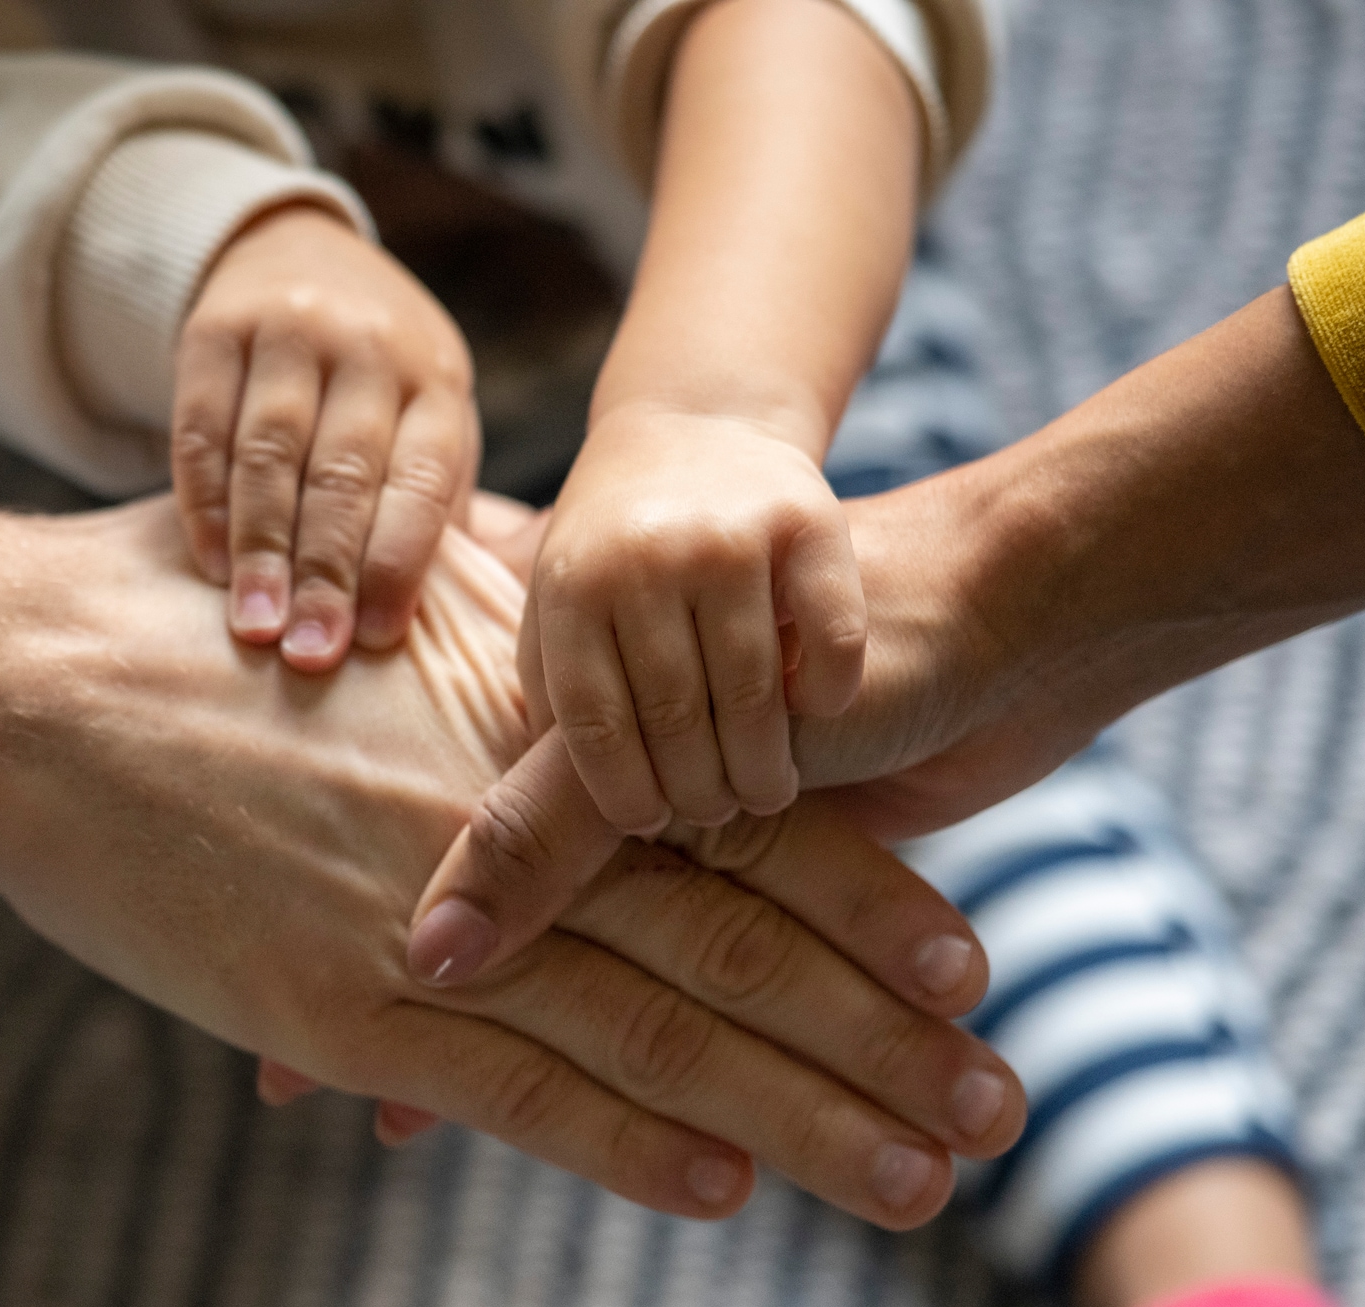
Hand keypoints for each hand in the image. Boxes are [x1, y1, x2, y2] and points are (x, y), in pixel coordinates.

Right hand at [0, 489, 1022, 1229]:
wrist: (17, 679)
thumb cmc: (185, 606)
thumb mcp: (366, 570)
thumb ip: (497, 591)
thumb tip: (583, 583)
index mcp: (525, 726)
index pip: (741, 824)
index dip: (869, 903)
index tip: (972, 968)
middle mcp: (504, 830)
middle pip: (736, 945)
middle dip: (881, 1040)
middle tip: (999, 1111)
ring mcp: (422, 926)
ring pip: (653, 1033)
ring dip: (799, 1116)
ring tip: (918, 1182)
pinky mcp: (332, 1005)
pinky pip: (507, 1091)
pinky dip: (620, 1143)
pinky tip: (719, 1191)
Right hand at [173, 204, 478, 671]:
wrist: (297, 256)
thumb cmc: (379, 384)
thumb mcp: (430, 420)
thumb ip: (438, 507)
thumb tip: (463, 623)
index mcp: (435, 382)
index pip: (419, 480)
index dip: (398, 563)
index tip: (377, 640)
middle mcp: (368, 348)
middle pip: (343, 473)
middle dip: (327, 571)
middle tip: (311, 654)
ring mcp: (289, 332)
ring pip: (269, 454)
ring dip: (262, 548)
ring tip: (255, 626)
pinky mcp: (215, 330)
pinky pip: (202, 429)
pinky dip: (205, 503)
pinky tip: (212, 565)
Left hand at [527, 402, 866, 833]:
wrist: (698, 422)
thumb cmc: (619, 544)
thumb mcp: (560, 597)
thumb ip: (551, 683)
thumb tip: (534, 802)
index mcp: (572, 584)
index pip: (593, 720)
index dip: (623, 789)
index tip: (648, 826)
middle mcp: (645, 555)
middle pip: (674, 714)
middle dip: (698, 787)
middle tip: (718, 815)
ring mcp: (730, 534)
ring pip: (752, 689)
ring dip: (764, 761)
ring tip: (768, 791)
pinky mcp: (809, 518)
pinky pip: (830, 635)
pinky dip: (827, 689)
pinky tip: (818, 715)